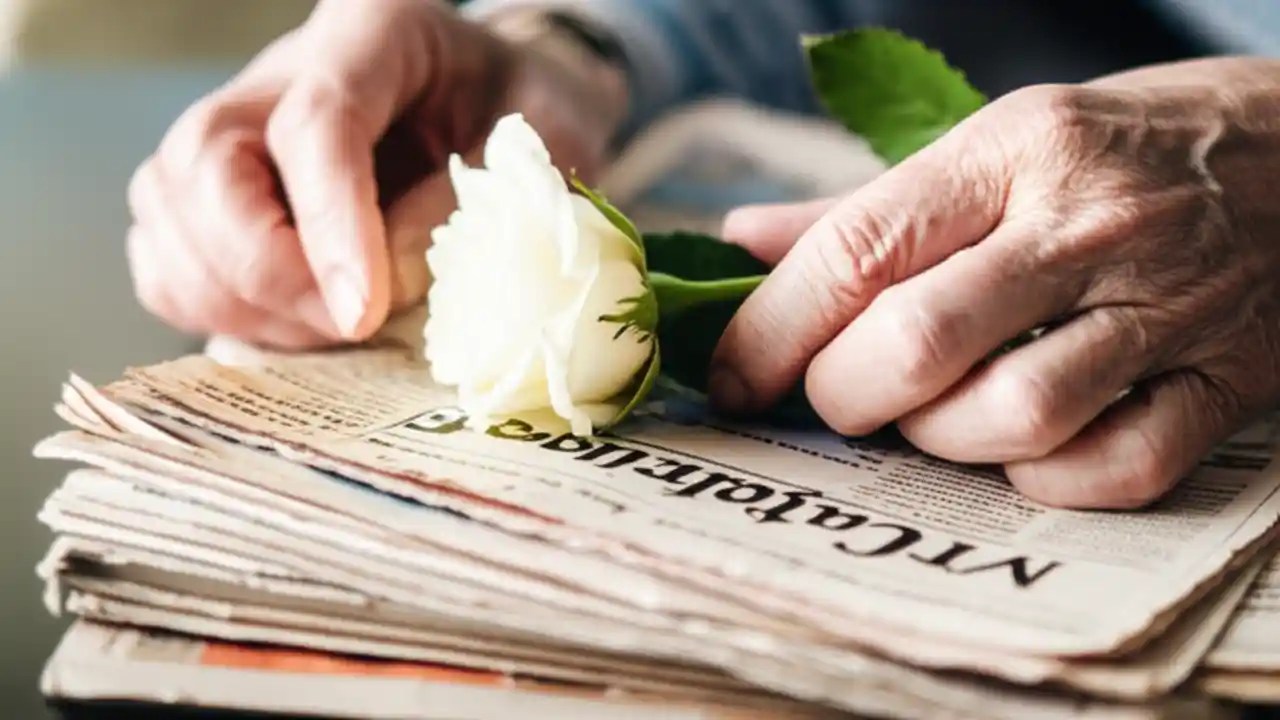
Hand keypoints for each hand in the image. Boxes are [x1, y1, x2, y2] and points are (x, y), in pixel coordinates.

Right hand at [127, 0, 624, 347]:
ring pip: (168, 213)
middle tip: (352, 324)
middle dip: (267, 270)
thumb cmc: (523, 112)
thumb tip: (385, 285)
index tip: (362, 312)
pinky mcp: (209, 194)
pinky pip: (165, 260)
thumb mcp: (539, 142)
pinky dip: (216, 312)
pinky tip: (293, 326)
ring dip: (239, 300)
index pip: (315, 125)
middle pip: (204, 163)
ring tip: (334, 327)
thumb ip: (469, 206)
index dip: (331, 227)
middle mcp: (278, 75)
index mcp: (370, 35)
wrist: (492, 101)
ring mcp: (232, 132)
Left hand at [713, 58, 1279, 508]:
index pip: (857, 249)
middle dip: (844, 395)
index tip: (734, 378)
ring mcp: (1167, 305)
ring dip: (942, 440)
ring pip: (1014, 414)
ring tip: (935, 415)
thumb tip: (741, 240)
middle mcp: (1086, 224)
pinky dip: (1047, 479)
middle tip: (838, 399)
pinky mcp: (1226, 379)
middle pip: (919, 343)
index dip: (771, 330)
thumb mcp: (997, 140)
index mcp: (1013, 150)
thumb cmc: (1122, 147)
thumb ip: (867, 206)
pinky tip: (1026, 450)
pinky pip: (1116, 467)